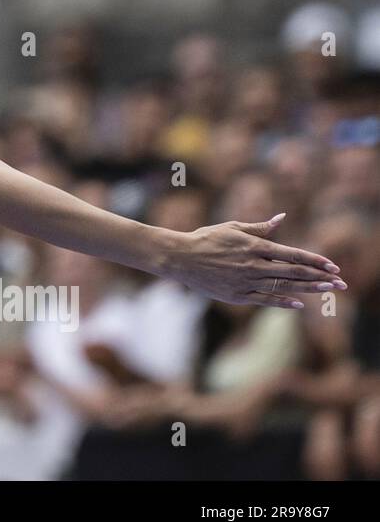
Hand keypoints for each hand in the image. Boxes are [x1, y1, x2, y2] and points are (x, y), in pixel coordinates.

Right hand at [166, 214, 344, 308]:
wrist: (180, 257)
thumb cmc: (206, 238)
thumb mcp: (233, 228)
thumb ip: (260, 227)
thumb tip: (282, 218)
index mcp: (254, 246)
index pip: (292, 254)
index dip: (315, 260)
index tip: (333, 265)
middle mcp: (253, 265)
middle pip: (293, 272)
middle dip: (319, 277)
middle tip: (341, 283)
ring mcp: (245, 281)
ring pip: (283, 287)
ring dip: (308, 289)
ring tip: (328, 291)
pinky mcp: (236, 295)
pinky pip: (264, 299)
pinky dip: (283, 301)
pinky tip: (299, 304)